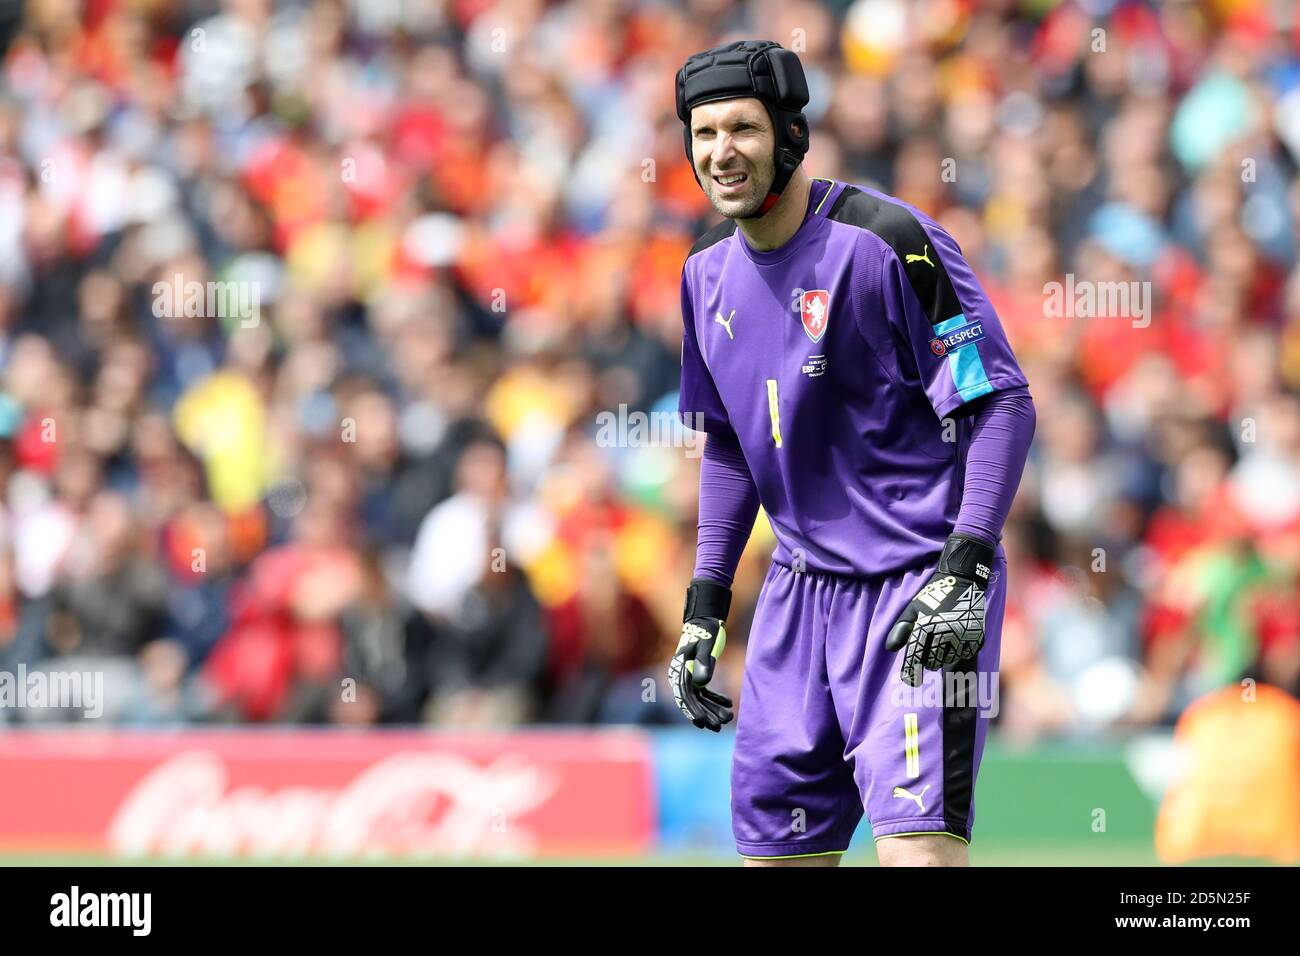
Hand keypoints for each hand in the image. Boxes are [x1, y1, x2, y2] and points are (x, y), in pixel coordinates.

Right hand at [669, 577, 734, 731]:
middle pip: (691, 700)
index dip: (693, 710)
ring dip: (712, 709)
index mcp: (679, 669)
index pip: (685, 695)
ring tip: (728, 718)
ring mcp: (688, 675)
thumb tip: (701, 682)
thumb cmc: (706, 630)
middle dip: (705, 714)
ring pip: (699, 698)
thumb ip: (704, 662)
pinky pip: (704, 691)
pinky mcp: (697, 673)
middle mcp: (681, 674)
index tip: (702, 723)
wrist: (706, 618)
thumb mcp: (706, 645)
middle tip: (718, 727)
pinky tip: (728, 704)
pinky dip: (715, 699)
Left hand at [886, 534, 994, 686]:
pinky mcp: (976, 638)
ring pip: (948, 661)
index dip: (911, 671)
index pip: (916, 657)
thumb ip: (901, 629)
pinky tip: (955, 640)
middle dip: (927, 660)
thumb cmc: (933, 596)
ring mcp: (963, 637)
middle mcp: (945, 634)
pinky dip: (957, 652)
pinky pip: (963, 655)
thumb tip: (891, 648)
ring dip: (942, 657)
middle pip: (932, 663)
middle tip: (927, 649)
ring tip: (941, 642)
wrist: (963, 581)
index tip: (909, 680)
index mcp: (927, 626)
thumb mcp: (913, 608)